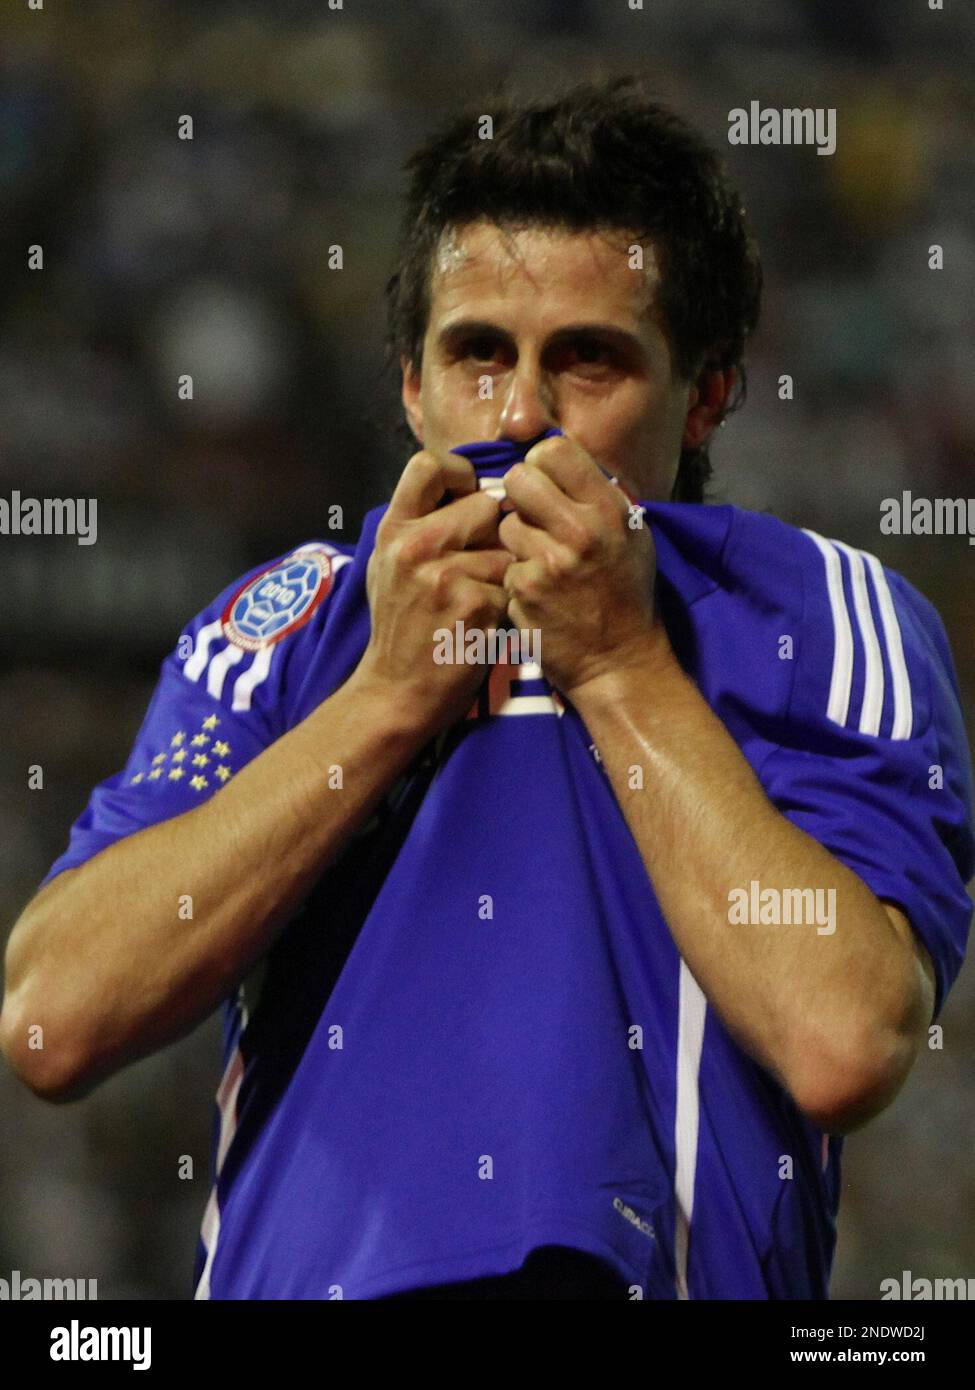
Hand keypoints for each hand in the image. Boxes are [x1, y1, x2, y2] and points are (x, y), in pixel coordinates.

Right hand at [357, 450, 512, 736]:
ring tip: (480, 595)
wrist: (397, 690)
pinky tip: (485, 619)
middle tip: (481, 562)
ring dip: (503, 570)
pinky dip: (507, 601)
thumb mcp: (390, 566)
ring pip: (506, 546)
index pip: (429, 465)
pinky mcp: (474, 604)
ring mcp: (443, 576)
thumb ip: (420, 525)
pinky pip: (513, 582)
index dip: (459, 473)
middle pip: (485, 504)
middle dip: (493, 531)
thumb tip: (468, 488)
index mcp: (392, 531)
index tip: (468, 496)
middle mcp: (413, 547)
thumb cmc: (401, 626)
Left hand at [499, 434, 669, 698]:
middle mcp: (580, 530)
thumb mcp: (631, 535)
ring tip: (541, 563)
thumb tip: (551, 459)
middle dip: (519, 496)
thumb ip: (595, 496)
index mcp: (609, 509)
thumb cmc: (625, 594)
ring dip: (516, 541)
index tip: (544, 484)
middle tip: (532, 517)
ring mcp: (549, 562)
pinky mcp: (525, 592)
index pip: (554, 450)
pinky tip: (538, 594)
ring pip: (505, 524)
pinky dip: (516, 579)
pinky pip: (505, 566)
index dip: (541, 464)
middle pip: (519, 479)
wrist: (620, 661)